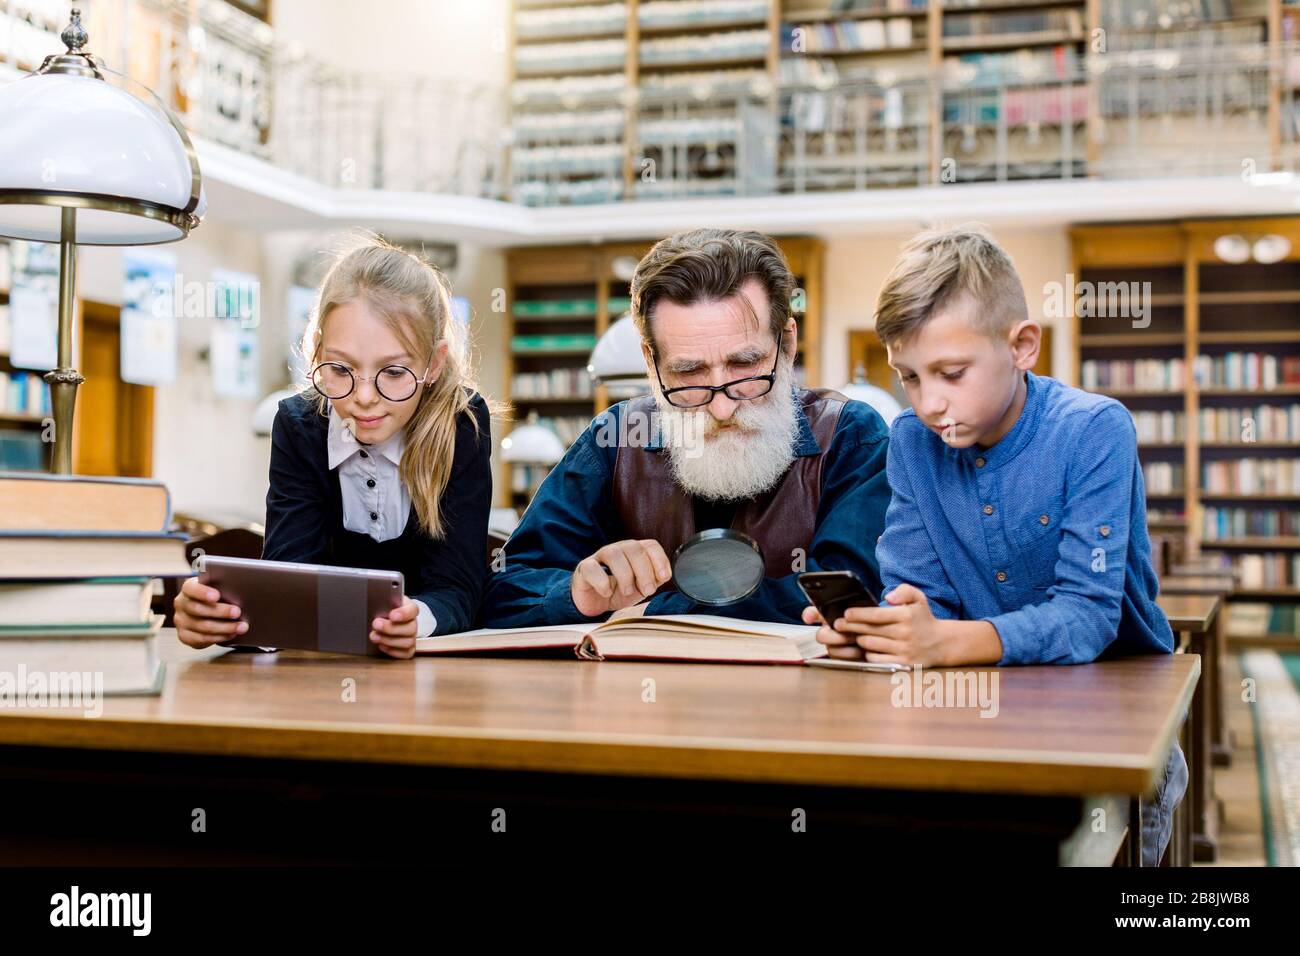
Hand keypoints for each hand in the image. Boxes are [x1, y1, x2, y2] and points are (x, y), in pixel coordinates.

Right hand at [174, 576, 246, 648]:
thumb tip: (242, 591)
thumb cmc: (216, 596)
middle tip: (237, 612)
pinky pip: (202, 639)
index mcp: (188, 588)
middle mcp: (181, 604)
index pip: (191, 588)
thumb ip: (224, 587)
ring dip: (225, 627)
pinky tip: (231, 634)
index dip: (202, 592)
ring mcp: (181, 621)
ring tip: (241, 626)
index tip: (217, 596)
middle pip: (198, 609)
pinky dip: (219, 637)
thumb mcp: (218, 587)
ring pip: (202, 626)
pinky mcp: (184, 635)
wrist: (206, 611)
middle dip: (220, 612)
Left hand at [371, 596, 418, 658]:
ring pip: (408, 642)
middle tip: (375, 624)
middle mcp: (413, 623)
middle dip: (391, 628)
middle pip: (411, 628)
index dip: (404, 613)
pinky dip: (393, 651)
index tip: (392, 615)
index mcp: (409, 608)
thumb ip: (382, 600)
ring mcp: (412, 637)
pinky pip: (406, 653)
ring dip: (389, 640)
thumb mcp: (383, 601)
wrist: (384, 620)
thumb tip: (374, 600)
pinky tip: (381, 645)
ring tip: (374, 636)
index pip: (412, 610)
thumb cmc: (384, 609)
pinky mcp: (408, 649)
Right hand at [571, 539, 671, 617]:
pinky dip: (602, 581)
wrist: (595, 602)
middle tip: (647, 590)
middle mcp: (619, 549)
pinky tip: (607, 592)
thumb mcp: (641, 587)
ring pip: (614, 554)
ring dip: (625, 575)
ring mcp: (600, 556)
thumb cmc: (619, 591)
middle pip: (634, 549)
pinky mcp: (584, 568)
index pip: (650, 545)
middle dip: (644, 571)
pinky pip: (592, 568)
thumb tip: (665, 575)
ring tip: (627, 592)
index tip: (663, 577)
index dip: (659, 560)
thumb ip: (654, 579)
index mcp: (635, 552)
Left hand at [801, 583, 947, 666]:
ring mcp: (903, 651)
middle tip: (838, 624)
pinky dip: (867, 653)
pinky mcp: (901, 664)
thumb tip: (888, 597)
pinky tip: (866, 647)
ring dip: (858, 639)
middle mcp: (905, 634)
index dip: (858, 614)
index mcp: (906, 616)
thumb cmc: (922, 618)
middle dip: (850, 627)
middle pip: (869, 630)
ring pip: (869, 645)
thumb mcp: (918, 598)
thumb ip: (904, 590)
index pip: (876, 615)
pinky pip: (875, 659)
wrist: (940, 643)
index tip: (845, 613)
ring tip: (852, 634)